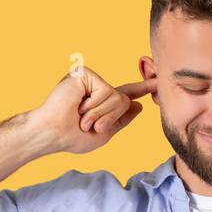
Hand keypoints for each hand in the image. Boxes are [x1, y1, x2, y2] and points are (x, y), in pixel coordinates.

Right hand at [29, 68, 153, 154]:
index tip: (158, 82)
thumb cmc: (73, 137)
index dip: (143, 88)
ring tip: (81, 117)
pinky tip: (79, 106)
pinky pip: (107, 92)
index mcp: (102, 102)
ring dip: (101, 114)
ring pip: (119, 98)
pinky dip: (96, 106)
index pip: (126, 94)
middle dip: (110, 119)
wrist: (53, 133)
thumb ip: (122, 120)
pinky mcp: (85, 74)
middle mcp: (97, 87)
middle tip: (87, 125)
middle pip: (125, 101)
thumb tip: (138, 104)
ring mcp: (91, 79)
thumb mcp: (104, 133)